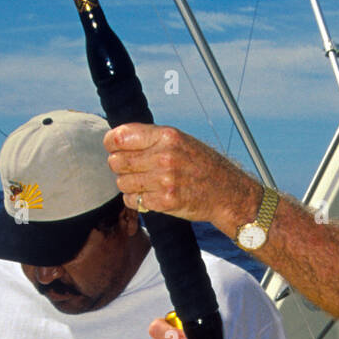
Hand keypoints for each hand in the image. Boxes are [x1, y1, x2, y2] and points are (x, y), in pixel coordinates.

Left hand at [104, 124, 257, 235]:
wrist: (226, 192)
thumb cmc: (201, 165)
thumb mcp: (179, 141)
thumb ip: (150, 138)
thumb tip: (117, 140)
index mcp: (166, 136)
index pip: (120, 137)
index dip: (111, 143)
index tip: (114, 148)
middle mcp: (164, 157)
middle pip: (117, 161)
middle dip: (119, 166)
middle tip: (131, 169)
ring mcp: (165, 180)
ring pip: (122, 182)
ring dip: (127, 184)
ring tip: (143, 183)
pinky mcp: (166, 201)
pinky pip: (133, 200)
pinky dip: (136, 200)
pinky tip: (148, 195)